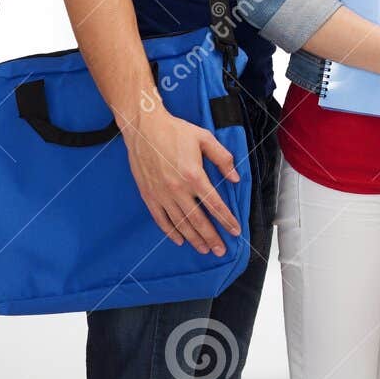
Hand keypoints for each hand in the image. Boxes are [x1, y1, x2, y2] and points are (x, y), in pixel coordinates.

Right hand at [122, 104, 242, 255]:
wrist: (144, 128)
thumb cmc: (175, 131)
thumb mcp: (205, 139)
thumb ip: (222, 159)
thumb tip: (235, 178)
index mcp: (194, 175)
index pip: (215, 204)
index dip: (226, 219)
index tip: (235, 231)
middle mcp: (178, 189)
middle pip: (198, 220)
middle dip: (211, 237)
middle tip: (221, 250)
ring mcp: (162, 195)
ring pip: (180, 223)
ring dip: (194, 238)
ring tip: (205, 249)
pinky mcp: (149, 195)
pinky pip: (161, 219)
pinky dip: (171, 232)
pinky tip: (180, 239)